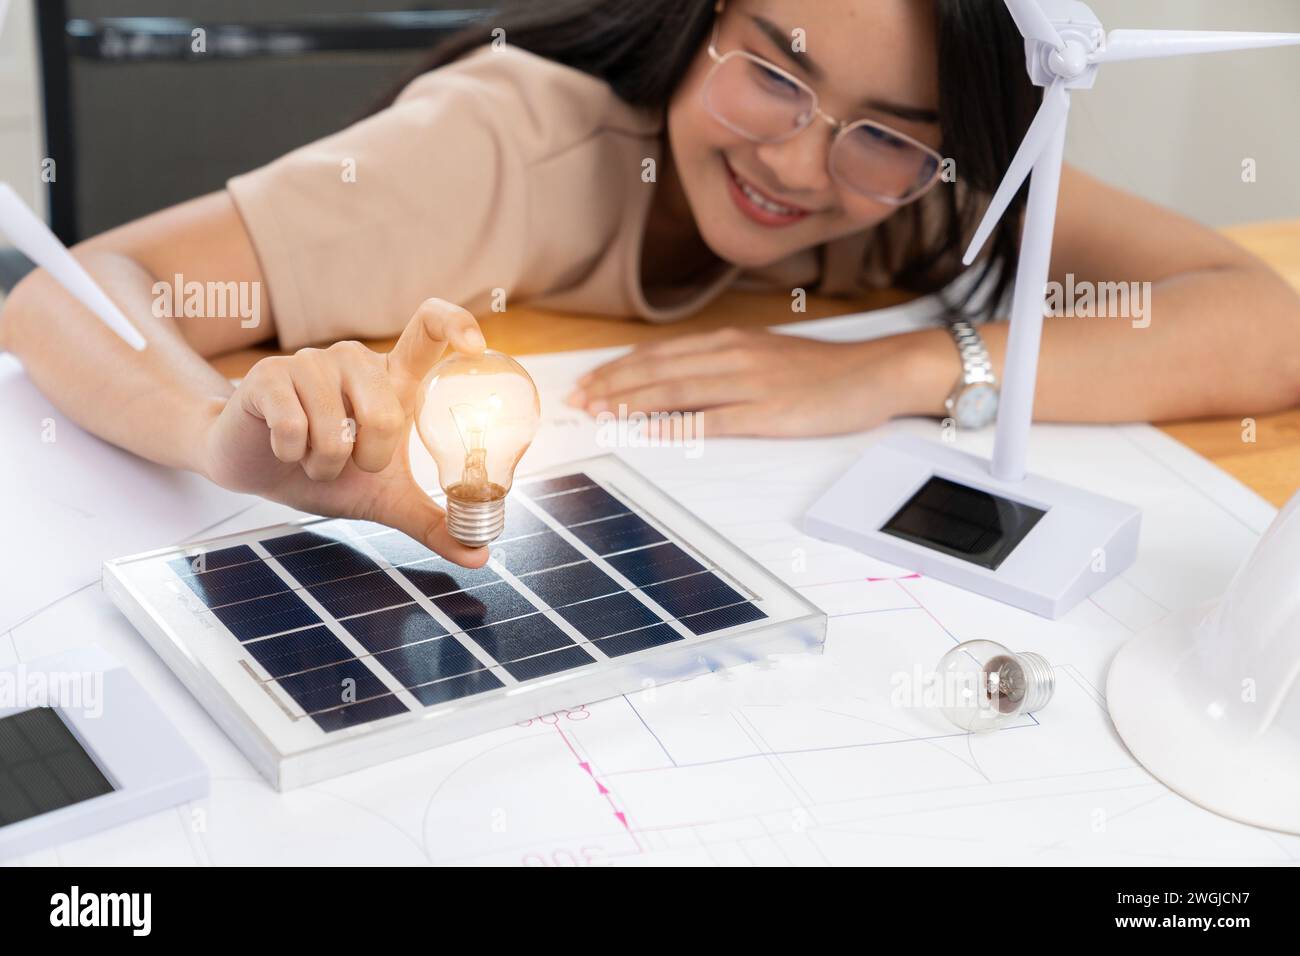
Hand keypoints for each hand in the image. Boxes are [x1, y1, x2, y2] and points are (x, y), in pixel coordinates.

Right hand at [200, 298, 488, 565]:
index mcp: (393, 378)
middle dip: (367, 459)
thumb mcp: (386, 499)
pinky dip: (292, 455)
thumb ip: (432, 520)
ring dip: (324, 463)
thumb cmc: (328, 472)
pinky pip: (293, 427)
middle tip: (350, 464)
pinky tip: (283, 449)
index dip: (455, 325)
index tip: (475, 346)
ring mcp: (311, 362)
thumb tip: (479, 555)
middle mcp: (356, 360)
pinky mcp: (270, 375)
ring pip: (335, 428)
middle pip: (384, 412)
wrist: (254, 467)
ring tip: (313, 457)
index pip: (429, 329)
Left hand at [565, 327, 948, 437]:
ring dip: (633, 401)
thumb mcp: (765, 354)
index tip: (588, 380)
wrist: (874, 372)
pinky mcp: (769, 412)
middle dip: (613, 384)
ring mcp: (751, 383)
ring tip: (600, 412)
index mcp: (732, 341)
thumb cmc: (822, 370)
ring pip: (678, 389)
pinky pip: (715, 418)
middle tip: (578, 400)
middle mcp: (734, 356)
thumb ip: (723, 363)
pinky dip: (678, 423)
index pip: (661, 353)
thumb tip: (679, 377)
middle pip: (660, 370)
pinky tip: (651, 428)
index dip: (620, 368)